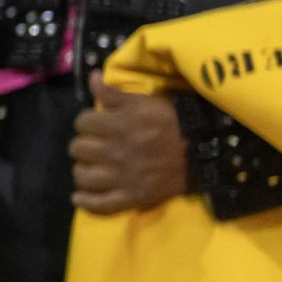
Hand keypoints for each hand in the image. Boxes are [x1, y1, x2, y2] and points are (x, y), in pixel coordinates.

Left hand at [71, 79, 189, 213]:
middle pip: (78, 149)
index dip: (86, 122)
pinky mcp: (134, 197)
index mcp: (120, 126)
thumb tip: (92, 77)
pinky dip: (86, 202)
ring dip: (83, 171)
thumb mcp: (143, 102)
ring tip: (90, 168)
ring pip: (83, 176)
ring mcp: (125, 177)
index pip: (82, 123)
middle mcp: (118, 152)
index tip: (94, 125)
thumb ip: (113, 93)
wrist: (203, 152)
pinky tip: (79, 196)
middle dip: (83, 144)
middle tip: (94, 146)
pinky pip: (101, 204)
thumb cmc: (171, 122)